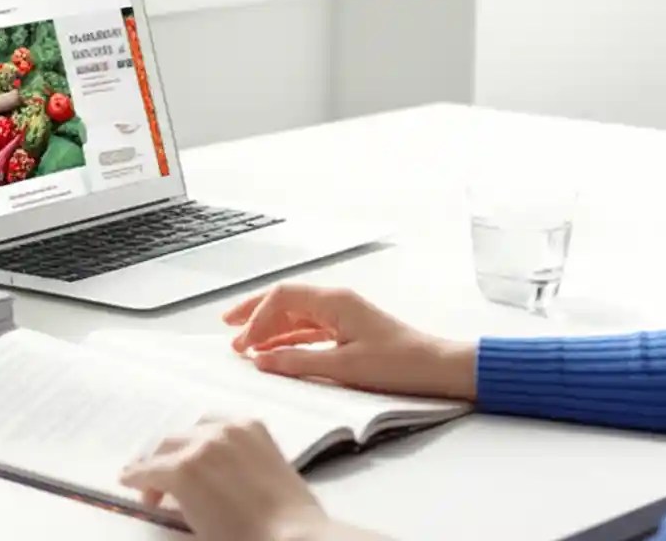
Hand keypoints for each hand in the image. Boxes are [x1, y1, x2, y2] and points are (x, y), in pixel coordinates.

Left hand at [121, 418, 374, 540]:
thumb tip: (214, 482)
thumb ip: (242, 467)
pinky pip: (147, 472)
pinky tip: (132, 484)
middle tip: (164, 478)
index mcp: (251, 427)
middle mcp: (225, 429)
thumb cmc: (290, 521)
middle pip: (182, 436)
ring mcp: (202, 448)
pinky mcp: (182, 471)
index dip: (193, 446)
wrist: (293, 538)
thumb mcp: (269, 476)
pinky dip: (137, 478)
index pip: (210, 427)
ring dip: (157, 468)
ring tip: (150, 489)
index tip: (185, 457)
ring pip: (164, 450)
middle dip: (172, 456)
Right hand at [223, 284, 476, 400]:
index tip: (243, 344)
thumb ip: (298, 362)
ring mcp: (341, 315)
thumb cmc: (400, 364)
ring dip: (269, 326)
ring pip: (294, 314)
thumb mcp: (344, 367)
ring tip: (244, 342)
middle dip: (254, 311)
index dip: (257, 317)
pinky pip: (307, 329)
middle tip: (228, 326)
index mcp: (335, 301)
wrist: (438, 368)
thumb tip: (261, 360)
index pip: (283, 298)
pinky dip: (286, 337)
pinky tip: (272, 349)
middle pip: (284, 299)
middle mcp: (336, 302)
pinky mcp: (347, 330)